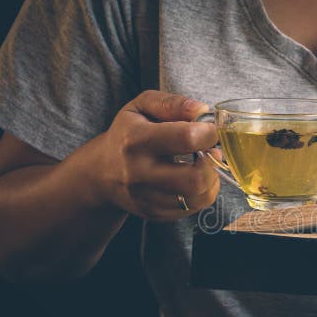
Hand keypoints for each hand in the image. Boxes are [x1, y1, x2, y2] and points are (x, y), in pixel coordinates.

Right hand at [87, 90, 219, 220]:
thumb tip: (201, 110)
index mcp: (136, 140)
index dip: (209, 133)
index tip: (211, 129)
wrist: (103, 171)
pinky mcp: (154, 213)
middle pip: (195, 178)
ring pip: (199, 197)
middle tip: (213, 151)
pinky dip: (203, 193)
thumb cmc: (128, 133)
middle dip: (214, 163)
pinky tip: (194, 178)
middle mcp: (139, 173)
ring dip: (212, 179)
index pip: (187, 138)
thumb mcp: (142, 106)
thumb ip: (172, 103)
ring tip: (205, 164)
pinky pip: (194, 208)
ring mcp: (146, 198)